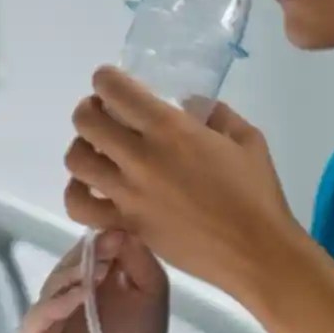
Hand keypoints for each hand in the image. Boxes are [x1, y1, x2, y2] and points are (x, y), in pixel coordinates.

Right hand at [21, 230, 169, 332]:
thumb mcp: (151, 292)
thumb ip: (140, 259)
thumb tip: (119, 228)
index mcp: (90, 277)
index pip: (88, 248)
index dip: (101, 239)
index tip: (117, 234)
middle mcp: (66, 290)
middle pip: (68, 262)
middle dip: (87, 254)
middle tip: (107, 249)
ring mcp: (49, 312)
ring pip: (53, 283)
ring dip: (73, 274)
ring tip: (97, 272)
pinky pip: (40, 313)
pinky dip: (58, 302)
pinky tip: (81, 296)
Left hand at [63, 65, 301, 297]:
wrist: (255, 252)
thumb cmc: (256, 194)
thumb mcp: (246, 138)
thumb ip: (215, 113)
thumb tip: (187, 105)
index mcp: (170, 129)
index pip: (115, 90)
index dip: (105, 79)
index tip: (110, 82)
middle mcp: (141, 157)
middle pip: (86, 121)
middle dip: (89, 109)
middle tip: (103, 114)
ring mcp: (128, 193)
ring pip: (76, 160)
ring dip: (82, 147)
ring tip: (98, 150)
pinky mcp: (125, 224)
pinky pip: (81, 205)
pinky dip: (78, 192)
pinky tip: (93, 188)